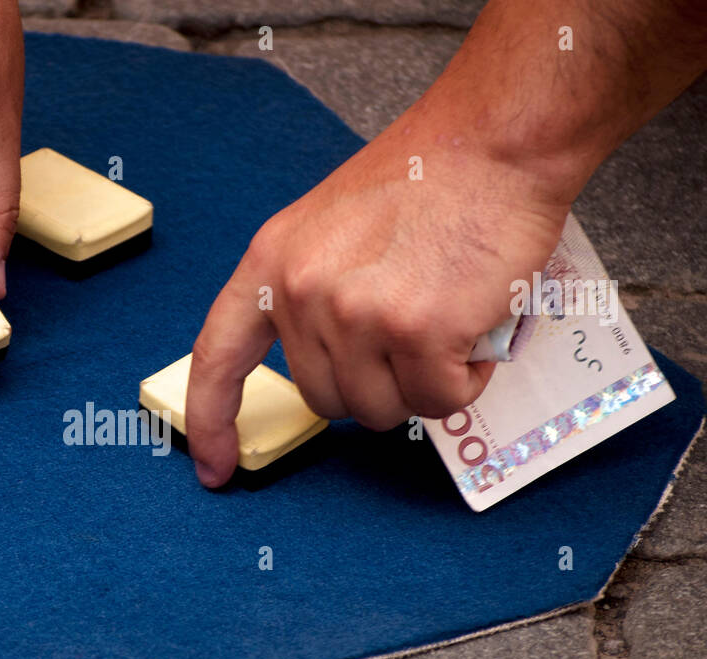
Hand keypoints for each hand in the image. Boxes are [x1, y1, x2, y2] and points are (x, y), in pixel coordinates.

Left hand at [184, 109, 570, 487]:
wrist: (494, 141)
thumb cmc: (427, 180)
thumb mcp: (329, 227)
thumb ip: (311, 294)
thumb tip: (324, 369)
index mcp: (272, 263)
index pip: (220, 357)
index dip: (212, 420)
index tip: (215, 469)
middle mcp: (302, 291)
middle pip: (325, 399)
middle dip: (374, 382)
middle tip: (413, 328)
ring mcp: (356, 313)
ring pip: (382, 409)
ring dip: (423, 384)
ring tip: (446, 321)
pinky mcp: (416, 332)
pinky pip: (439, 401)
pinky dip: (467, 378)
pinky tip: (475, 327)